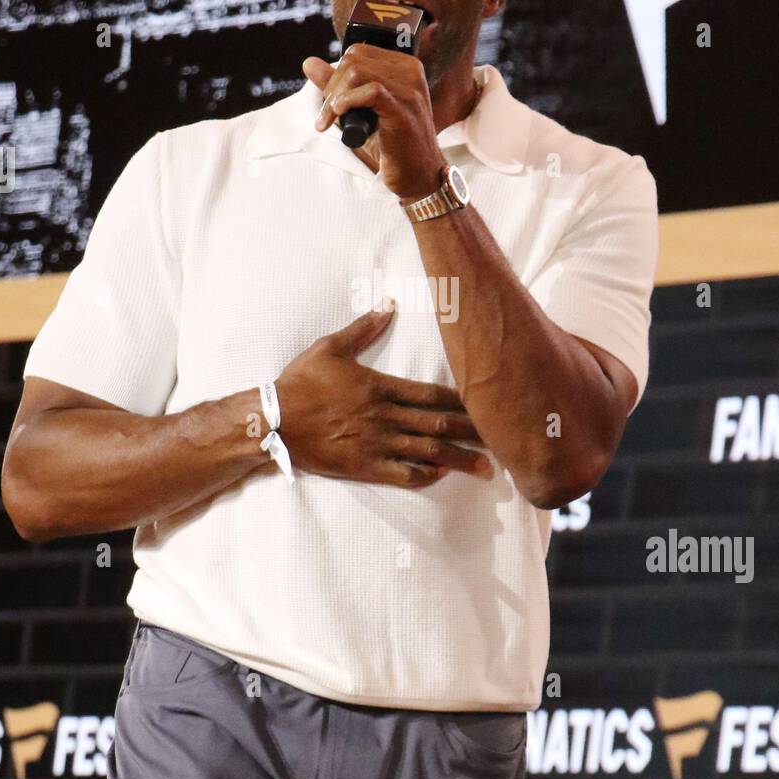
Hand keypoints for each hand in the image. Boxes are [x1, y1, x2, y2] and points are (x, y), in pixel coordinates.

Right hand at [273, 303, 493, 488]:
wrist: (273, 419)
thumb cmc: (301, 381)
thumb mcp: (331, 347)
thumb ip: (364, 328)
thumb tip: (388, 303)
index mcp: (381, 386)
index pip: (432, 394)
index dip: (464, 400)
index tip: (489, 402)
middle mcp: (385, 417)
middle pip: (438, 425)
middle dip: (473, 432)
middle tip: (504, 438)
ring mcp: (376, 444)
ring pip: (427, 453)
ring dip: (460, 460)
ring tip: (488, 468)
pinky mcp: (364, 466)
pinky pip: (402, 474)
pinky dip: (425, 475)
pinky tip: (443, 475)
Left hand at [303, 44, 444, 198]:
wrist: (418, 175)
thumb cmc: (392, 145)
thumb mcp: (361, 111)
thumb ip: (338, 85)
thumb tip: (309, 63)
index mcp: (403, 66)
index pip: (357, 52)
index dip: (335, 75)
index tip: (330, 102)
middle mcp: (410, 71)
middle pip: (353, 59)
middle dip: (332, 86)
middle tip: (327, 115)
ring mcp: (410, 88)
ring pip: (357, 73)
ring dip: (335, 98)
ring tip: (331, 121)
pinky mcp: (404, 107)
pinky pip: (371, 90)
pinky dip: (348, 102)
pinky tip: (342, 116)